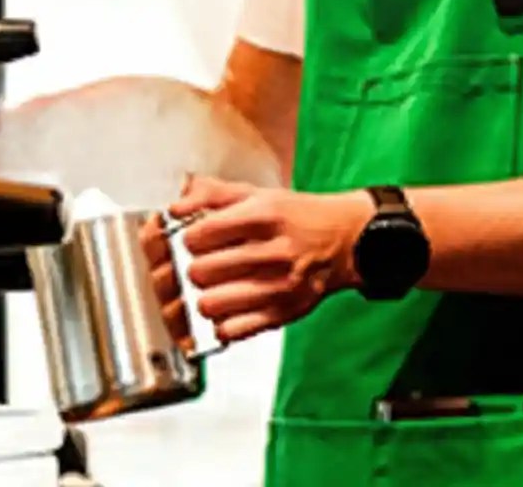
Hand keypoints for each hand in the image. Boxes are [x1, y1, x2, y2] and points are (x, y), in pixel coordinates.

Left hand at [139, 175, 373, 343]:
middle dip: (196, 267)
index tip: (198, 239)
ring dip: (206, 296)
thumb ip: (211, 193)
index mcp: (264, 216)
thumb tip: (175, 208)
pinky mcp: (284, 314)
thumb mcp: (256, 193)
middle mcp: (274, 252)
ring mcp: (280, 287)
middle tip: (207, 263)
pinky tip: (231, 307)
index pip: (201, 235)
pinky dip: (224, 322)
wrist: (347, 241)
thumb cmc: (297, 217)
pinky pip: (233, 330)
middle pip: (201, 272)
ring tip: (216, 286)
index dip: (191, 238)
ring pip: (211, 304)